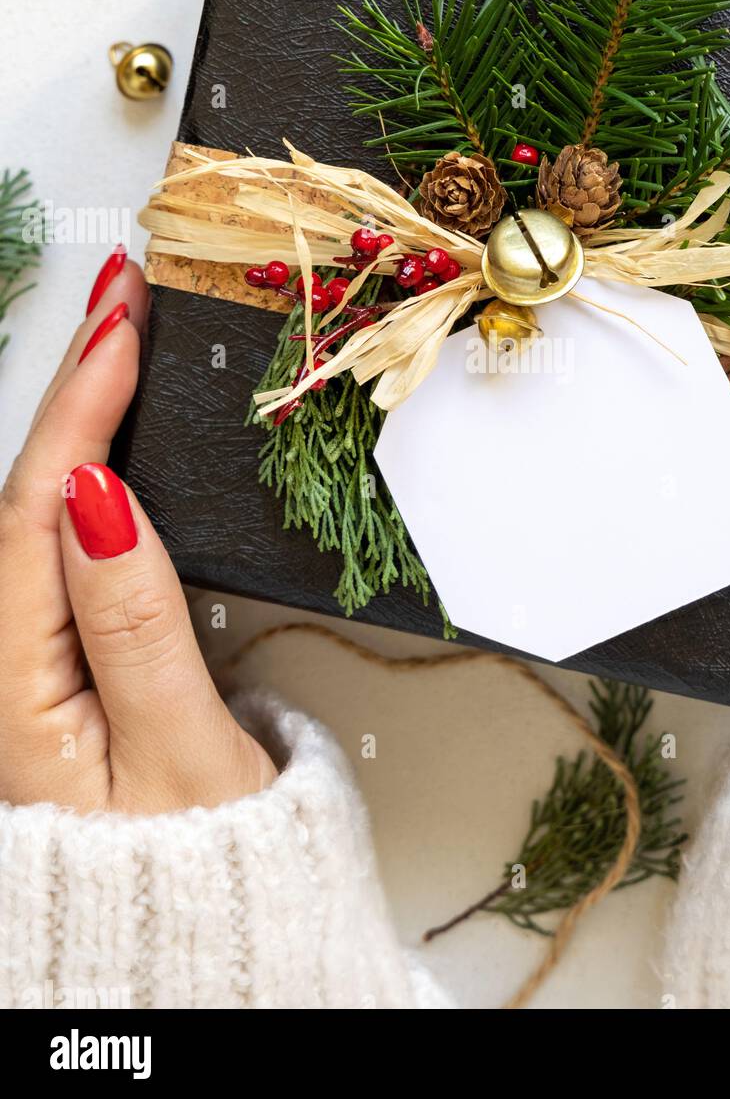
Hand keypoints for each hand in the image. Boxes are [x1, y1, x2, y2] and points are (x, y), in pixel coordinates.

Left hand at [0, 250, 275, 812]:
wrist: (202, 941)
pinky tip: (109, 443)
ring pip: (44, 519)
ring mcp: (34, 663)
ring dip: (78, 424)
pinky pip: (67, 550)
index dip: (81, 411)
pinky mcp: (68, 662)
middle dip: (72, 392)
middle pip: (27, 502)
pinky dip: (91, 477)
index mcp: (14, 692)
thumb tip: (102, 500)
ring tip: (115, 343)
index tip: (121, 326)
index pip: (39, 516)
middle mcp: (6, 668)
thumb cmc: (198, 867)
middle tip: (117, 296)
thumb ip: (134, 623)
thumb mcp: (179, 750)